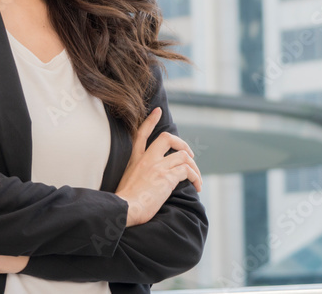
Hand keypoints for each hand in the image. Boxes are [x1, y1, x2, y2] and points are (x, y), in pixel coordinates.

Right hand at [114, 107, 202, 226]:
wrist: (124, 209)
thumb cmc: (124, 202)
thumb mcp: (126, 181)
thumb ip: (137, 174)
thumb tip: (148, 180)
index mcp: (135, 159)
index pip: (141, 134)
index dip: (150, 121)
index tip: (158, 111)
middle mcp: (147, 159)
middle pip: (167, 138)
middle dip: (182, 144)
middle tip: (189, 155)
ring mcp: (158, 167)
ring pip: (183, 156)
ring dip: (194, 167)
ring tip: (196, 178)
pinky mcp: (167, 177)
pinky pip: (187, 171)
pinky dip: (195, 177)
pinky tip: (197, 186)